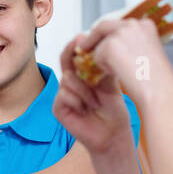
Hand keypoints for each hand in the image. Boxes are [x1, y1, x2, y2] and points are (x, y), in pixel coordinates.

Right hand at [53, 34, 134, 156]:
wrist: (114, 133)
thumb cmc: (113, 110)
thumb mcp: (110, 83)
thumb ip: (100, 67)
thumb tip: (97, 48)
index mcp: (82, 74)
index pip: (73, 55)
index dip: (75, 46)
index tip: (81, 39)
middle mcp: (70, 82)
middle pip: (65, 62)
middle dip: (76, 62)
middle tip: (88, 66)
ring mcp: (62, 94)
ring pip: (67, 79)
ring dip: (84, 90)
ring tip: (96, 102)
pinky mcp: (58, 107)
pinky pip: (64, 95)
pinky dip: (78, 100)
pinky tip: (86, 109)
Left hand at [75, 17, 172, 109]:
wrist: (158, 91)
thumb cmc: (158, 80)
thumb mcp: (148, 55)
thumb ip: (132, 46)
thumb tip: (114, 48)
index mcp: (145, 25)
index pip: (120, 24)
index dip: (108, 34)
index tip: (102, 40)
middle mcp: (132, 24)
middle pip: (104, 27)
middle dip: (94, 38)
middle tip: (83, 48)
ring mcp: (120, 34)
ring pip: (99, 44)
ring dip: (102, 58)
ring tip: (120, 72)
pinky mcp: (109, 46)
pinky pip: (97, 58)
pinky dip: (103, 68)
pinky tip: (119, 75)